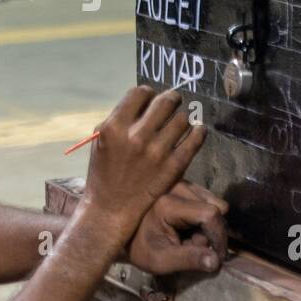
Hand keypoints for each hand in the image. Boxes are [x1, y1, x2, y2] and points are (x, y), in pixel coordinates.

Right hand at [80, 85, 206, 239]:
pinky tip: (196, 131)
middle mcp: (137, 136)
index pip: (140, 92)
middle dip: (171, 99)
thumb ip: (121, 117)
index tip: (150, 101)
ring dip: (182, 117)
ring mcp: (157, 152)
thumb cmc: (104, 170)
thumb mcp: (101, 139)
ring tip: (179, 123)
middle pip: (166, 101)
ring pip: (183, 118)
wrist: (112, 208)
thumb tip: (146, 99)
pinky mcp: (174, 166)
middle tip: (172, 103)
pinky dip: (199, 132)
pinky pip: (195, 139)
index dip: (147, 94)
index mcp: (115, 127)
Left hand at [125, 181, 228, 274]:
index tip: (215, 256)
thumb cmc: (138, 248)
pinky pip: (206, 198)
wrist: (122, 233)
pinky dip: (204, 215)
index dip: (218, 237)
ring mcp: (179, 181)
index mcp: (167, 203)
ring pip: (213, 202)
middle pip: (215, 207)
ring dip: (208, 224)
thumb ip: (188, 260)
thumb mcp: (160, 261)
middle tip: (194, 247)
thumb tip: (215, 261)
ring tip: (189, 237)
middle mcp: (175, 186)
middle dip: (212, 232)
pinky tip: (188, 226)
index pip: (210, 214)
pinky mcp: (182, 182)